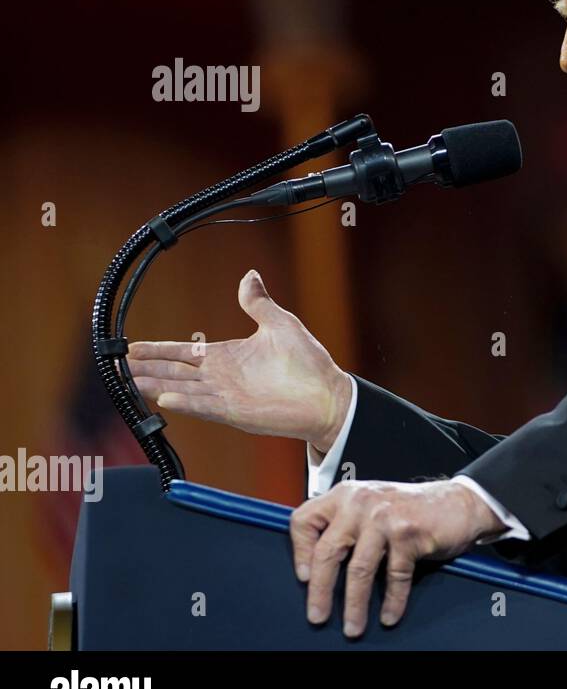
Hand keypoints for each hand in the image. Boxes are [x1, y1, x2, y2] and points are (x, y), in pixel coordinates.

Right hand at [126, 269, 352, 452]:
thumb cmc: (308, 363)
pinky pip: (205, 406)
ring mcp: (226, 396)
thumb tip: (250, 275)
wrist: (328, 394)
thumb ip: (258, 303)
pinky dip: (186, 403)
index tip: (133, 347)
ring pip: (182, 390)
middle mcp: (221, 378)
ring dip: (156, 385)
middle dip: (145, 369)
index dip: (158, 350)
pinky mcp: (237, 412)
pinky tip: (165, 398)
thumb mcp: (280, 324)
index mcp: (227, 357)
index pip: (184, 352)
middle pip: (174, 372)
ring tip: (128, 382)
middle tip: (116, 367)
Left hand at [290, 479, 505, 636]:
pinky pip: (394, 576)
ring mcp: (385, 517)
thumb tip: (316, 567)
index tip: (302, 576)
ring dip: (354, 605)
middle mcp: (360, 502)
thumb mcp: (371, 506)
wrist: (458, 502)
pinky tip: (388, 615)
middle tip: (317, 615)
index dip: (298, 551)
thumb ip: (346, 524)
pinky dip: (392, 601)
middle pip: (327, 551)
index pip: (304, 519)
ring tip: (352, 626)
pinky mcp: (408, 534)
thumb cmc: (413, 508)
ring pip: (359, 570)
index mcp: (345, 494)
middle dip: (320, 590)